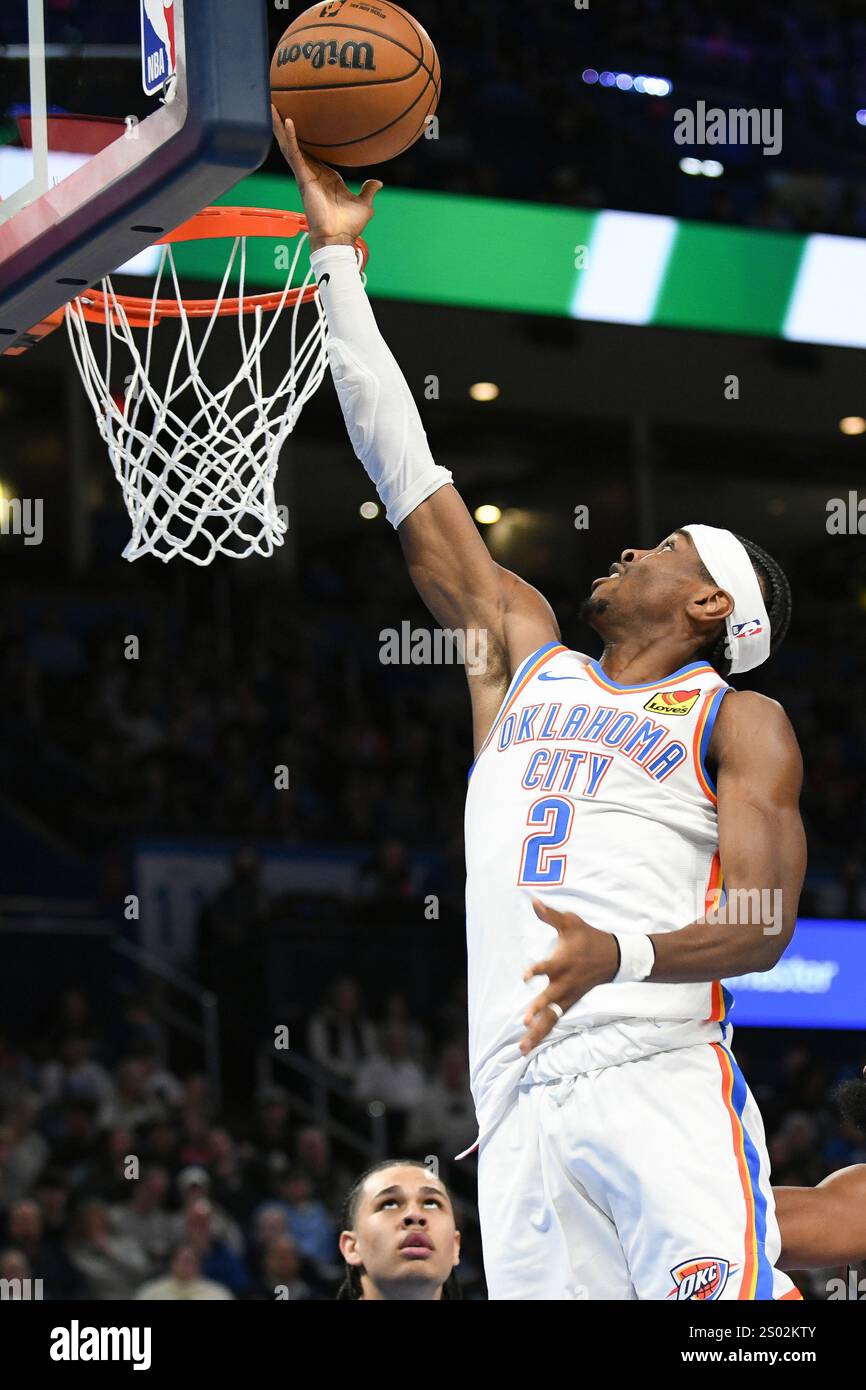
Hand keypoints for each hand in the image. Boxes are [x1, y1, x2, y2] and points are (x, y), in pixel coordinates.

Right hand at [271, 108, 382, 251]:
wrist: (338, 238)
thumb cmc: (349, 225)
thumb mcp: (364, 204)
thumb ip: (368, 191)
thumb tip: (377, 182)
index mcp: (325, 177)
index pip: (313, 152)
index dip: (306, 137)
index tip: (302, 118)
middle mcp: (312, 173)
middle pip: (296, 144)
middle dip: (285, 126)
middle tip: (278, 104)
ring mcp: (305, 175)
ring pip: (289, 146)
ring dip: (280, 127)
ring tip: (272, 106)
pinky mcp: (303, 178)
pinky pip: (295, 154)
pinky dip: (291, 138)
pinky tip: (287, 121)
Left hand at [519, 899, 619, 1053]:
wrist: (614, 957)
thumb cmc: (587, 938)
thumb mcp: (570, 922)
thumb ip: (550, 914)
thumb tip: (532, 900)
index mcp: (563, 962)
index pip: (548, 967)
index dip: (537, 970)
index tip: (524, 975)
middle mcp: (564, 983)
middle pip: (549, 999)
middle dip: (538, 1010)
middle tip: (525, 1020)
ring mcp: (568, 996)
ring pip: (551, 1017)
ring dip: (537, 1033)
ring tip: (522, 1049)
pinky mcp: (569, 1004)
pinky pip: (555, 1020)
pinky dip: (543, 1033)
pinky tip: (530, 1045)